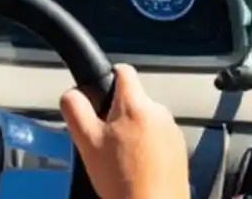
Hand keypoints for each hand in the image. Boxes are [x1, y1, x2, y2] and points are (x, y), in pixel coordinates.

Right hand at [60, 64, 190, 198]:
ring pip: (146, 119)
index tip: (100, 98)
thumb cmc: (123, 180)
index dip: (107, 79)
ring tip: (122, 160)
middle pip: (132, 99)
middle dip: (117, 114)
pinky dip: (148, 147)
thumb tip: (71, 94)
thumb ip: (75, 110)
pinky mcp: (180, 149)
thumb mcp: (86, 142)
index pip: (122, 70)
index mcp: (135, 104)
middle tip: (105, 141)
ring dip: (133, 131)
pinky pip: (159, 137)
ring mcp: (172, 131)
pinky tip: (138, 168)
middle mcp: (159, 112)